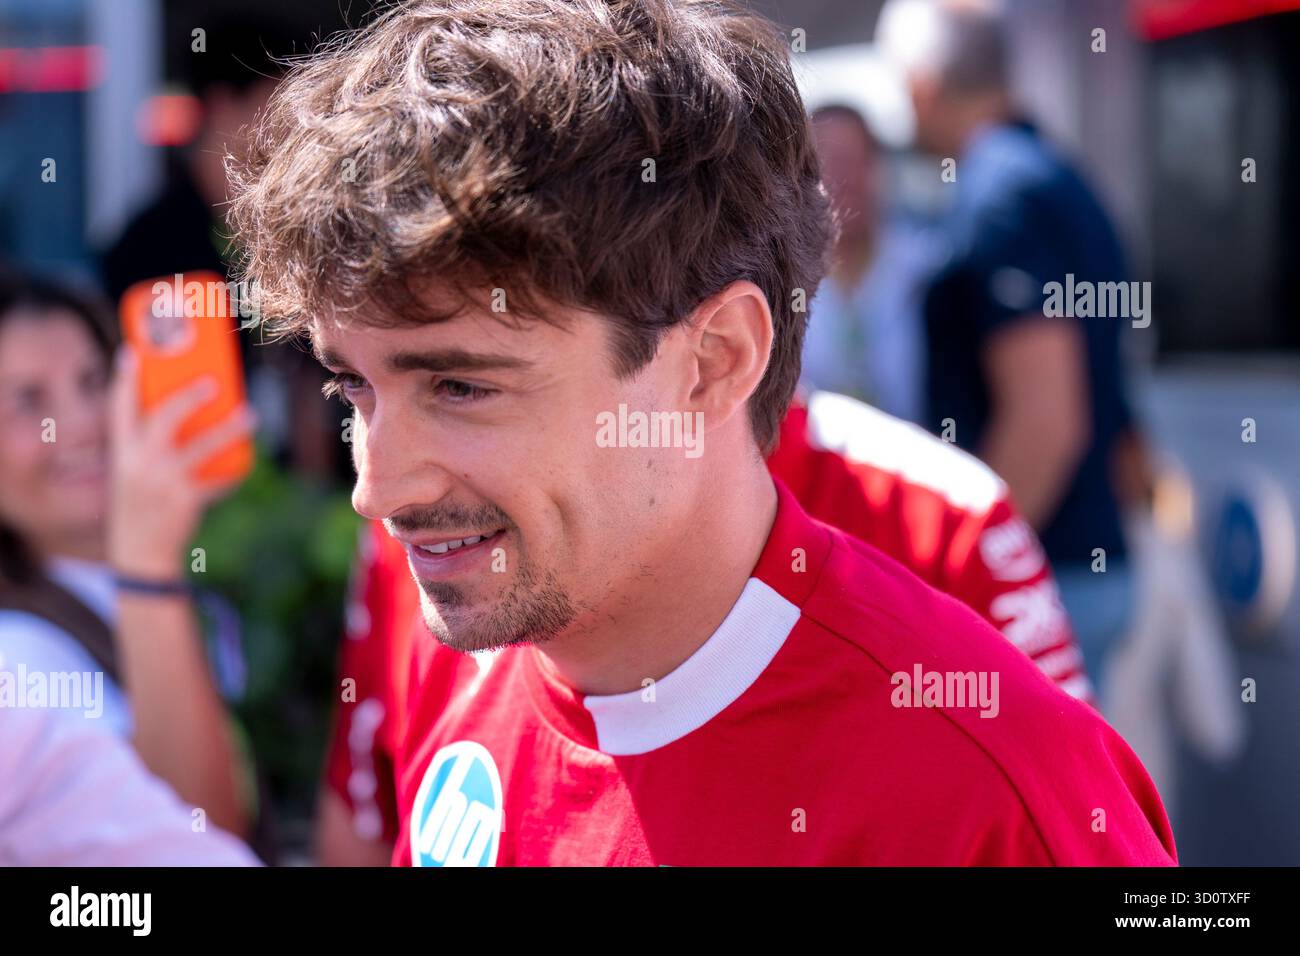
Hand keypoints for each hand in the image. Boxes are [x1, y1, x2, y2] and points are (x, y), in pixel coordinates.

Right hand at [107, 347, 256, 579]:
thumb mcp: (135, 474)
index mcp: (122, 453)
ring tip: (250, 415)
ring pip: (201, 447)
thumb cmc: (142, 506)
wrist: (140, 554)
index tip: (133, 353)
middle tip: (213, 382)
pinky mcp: (183, 500)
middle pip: (163, 418)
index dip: (125, 380)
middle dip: (188, 396)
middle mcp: (138, 464)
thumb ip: (151, 448)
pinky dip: (232, 472)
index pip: (119, 410)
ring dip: (228, 429)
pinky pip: (216, 480)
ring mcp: (161, 482)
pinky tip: (244, 465)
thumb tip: (194, 415)